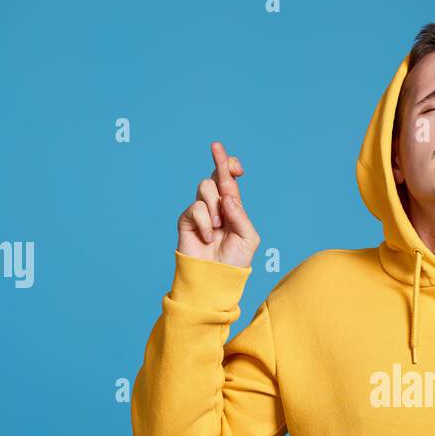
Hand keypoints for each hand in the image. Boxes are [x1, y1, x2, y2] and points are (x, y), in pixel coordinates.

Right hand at [177, 141, 260, 268]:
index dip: (230, 165)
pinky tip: (208, 238)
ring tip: (219, 227)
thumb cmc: (235, 260)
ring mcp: (200, 211)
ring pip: (205, 186)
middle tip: (220, 157)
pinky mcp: (186, 220)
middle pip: (215, 175)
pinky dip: (205, 223)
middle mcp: (216, 205)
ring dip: (216, 207)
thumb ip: (241, 216)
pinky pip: (196, 207)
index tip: (236, 165)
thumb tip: (227, 196)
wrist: (216, 278)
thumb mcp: (248, 238)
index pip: (229, 179)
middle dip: (221, 164)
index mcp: (233, 206)